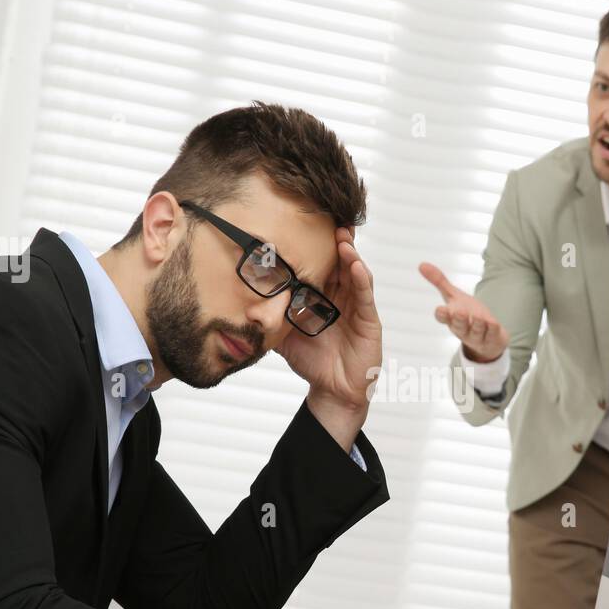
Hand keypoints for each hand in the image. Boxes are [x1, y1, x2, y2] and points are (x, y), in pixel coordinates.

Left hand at [278, 228, 381, 449]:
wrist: (331, 391)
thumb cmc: (312, 362)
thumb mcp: (283, 336)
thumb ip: (267, 319)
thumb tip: (239, 306)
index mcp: (322, 296)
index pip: (320, 266)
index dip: (315, 246)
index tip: (305, 224)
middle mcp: (341, 297)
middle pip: (339, 263)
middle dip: (335, 241)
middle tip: (329, 218)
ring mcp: (356, 307)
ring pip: (354, 273)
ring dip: (349, 254)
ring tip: (342, 235)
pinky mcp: (368, 320)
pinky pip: (365, 295)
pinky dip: (361, 278)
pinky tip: (356, 264)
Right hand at [418, 262, 507, 362]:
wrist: (487, 335)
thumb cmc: (466, 313)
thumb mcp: (453, 296)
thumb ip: (439, 281)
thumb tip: (421, 264)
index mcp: (451, 318)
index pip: (443, 318)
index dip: (442, 314)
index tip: (440, 309)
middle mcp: (462, 328)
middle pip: (459, 326)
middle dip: (459, 319)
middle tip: (459, 312)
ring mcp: (476, 335)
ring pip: (475, 331)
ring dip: (476, 324)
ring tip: (478, 317)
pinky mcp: (491, 338)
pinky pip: (491, 334)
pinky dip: (492, 329)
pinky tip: (493, 323)